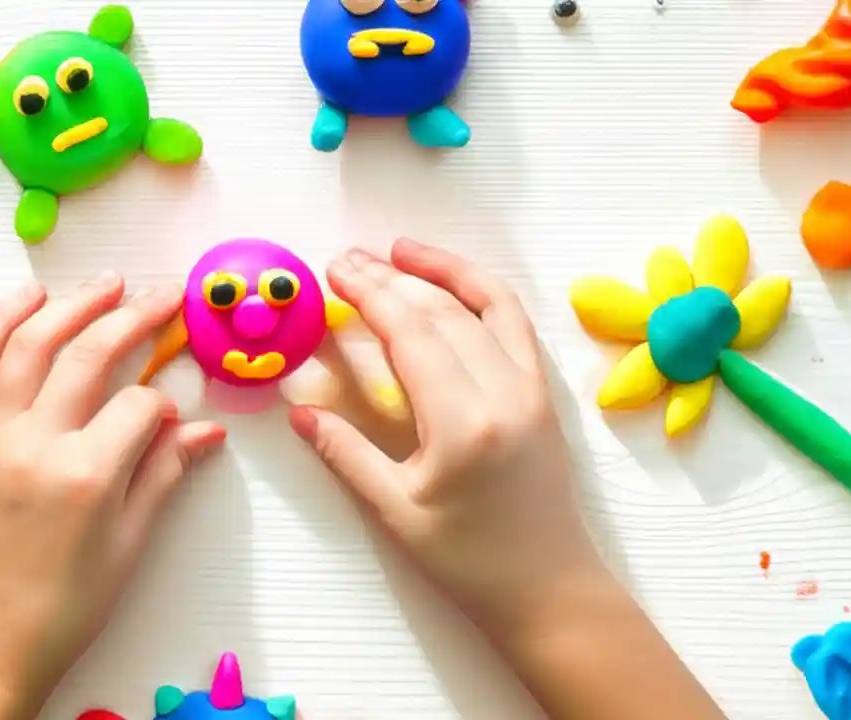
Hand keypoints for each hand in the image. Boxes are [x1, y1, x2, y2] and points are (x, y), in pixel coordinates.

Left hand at [0, 275, 224, 719]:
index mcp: (86, 476)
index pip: (140, 405)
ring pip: (31, 342)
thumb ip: (164, 474)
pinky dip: (3, 320)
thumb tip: (207, 430)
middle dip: (136, 316)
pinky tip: (31, 298)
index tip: (175, 413)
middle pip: (90, 354)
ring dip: (72, 302)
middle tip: (167, 293)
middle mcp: (36, 443)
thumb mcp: (129, 543)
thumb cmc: (65, 603)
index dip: (165, 402)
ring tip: (108, 281)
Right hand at [289, 242, 722, 719]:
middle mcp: (504, 393)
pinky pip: (515, 325)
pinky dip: (483, 293)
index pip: (410, 333)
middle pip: (442, 312)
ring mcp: (532, 389)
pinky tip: (454, 283)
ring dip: (441, 271)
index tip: (335, 269)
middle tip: (347, 258)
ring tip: (399, 249)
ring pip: (486, 306)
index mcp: (463, 422)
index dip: (370, 293)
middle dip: (390, 278)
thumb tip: (300, 411)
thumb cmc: (469, 562)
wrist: (550, 591)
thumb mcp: (395, 512)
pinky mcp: (545, 395)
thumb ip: (346, 454)